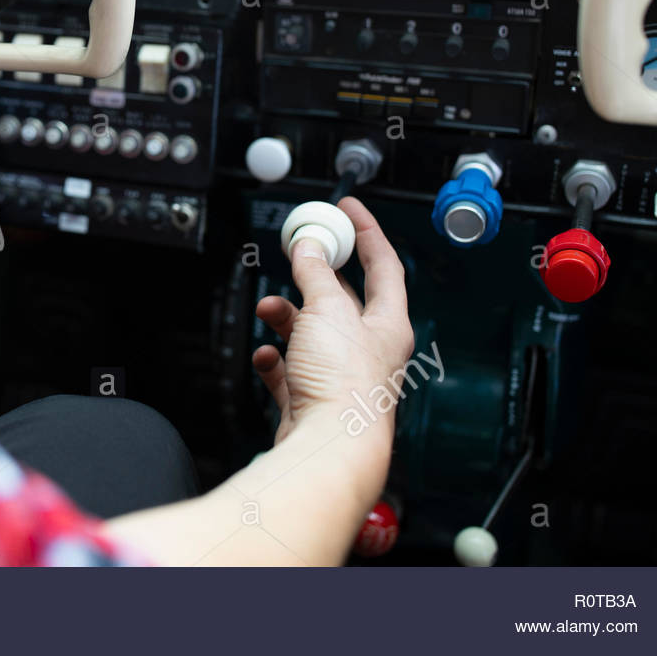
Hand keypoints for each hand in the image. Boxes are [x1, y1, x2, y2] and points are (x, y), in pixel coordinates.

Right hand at [253, 197, 413, 446]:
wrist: (329, 447)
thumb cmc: (344, 386)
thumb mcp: (327, 310)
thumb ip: (314, 274)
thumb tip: (310, 246)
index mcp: (389, 325)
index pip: (384, 266)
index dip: (366, 232)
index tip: (347, 209)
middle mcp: (369, 350)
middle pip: (341, 300)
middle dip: (311, 278)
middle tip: (295, 258)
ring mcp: (340, 377)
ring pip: (310, 334)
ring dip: (285, 319)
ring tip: (268, 311)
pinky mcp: (312, 400)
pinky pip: (289, 371)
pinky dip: (275, 361)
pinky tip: (267, 357)